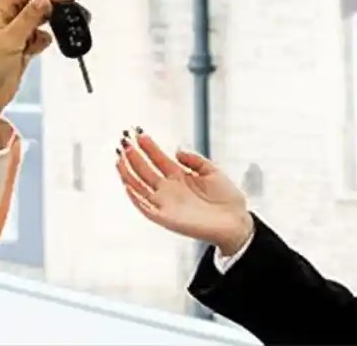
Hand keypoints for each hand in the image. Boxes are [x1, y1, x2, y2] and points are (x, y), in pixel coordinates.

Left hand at [0, 0, 58, 125]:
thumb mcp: (11, 39)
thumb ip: (29, 17)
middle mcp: (6, 20)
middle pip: (33, 2)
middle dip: (48, 7)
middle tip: (65, 11)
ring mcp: (15, 34)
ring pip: (38, 20)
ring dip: (46, 25)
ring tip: (48, 34)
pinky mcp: (22, 48)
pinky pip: (39, 37)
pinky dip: (42, 41)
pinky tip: (37, 49)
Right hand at [115, 129, 252, 253]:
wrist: (236, 222)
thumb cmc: (228, 199)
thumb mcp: (213, 172)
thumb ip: (195, 160)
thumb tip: (177, 151)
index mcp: (180, 177)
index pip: (159, 159)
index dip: (149, 147)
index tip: (139, 134)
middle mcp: (170, 189)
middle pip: (145, 171)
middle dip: (134, 157)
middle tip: (125, 142)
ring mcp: (166, 203)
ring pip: (140, 187)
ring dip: (128, 173)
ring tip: (120, 158)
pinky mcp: (165, 218)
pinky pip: (145, 207)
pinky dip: (135, 197)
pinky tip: (127, 184)